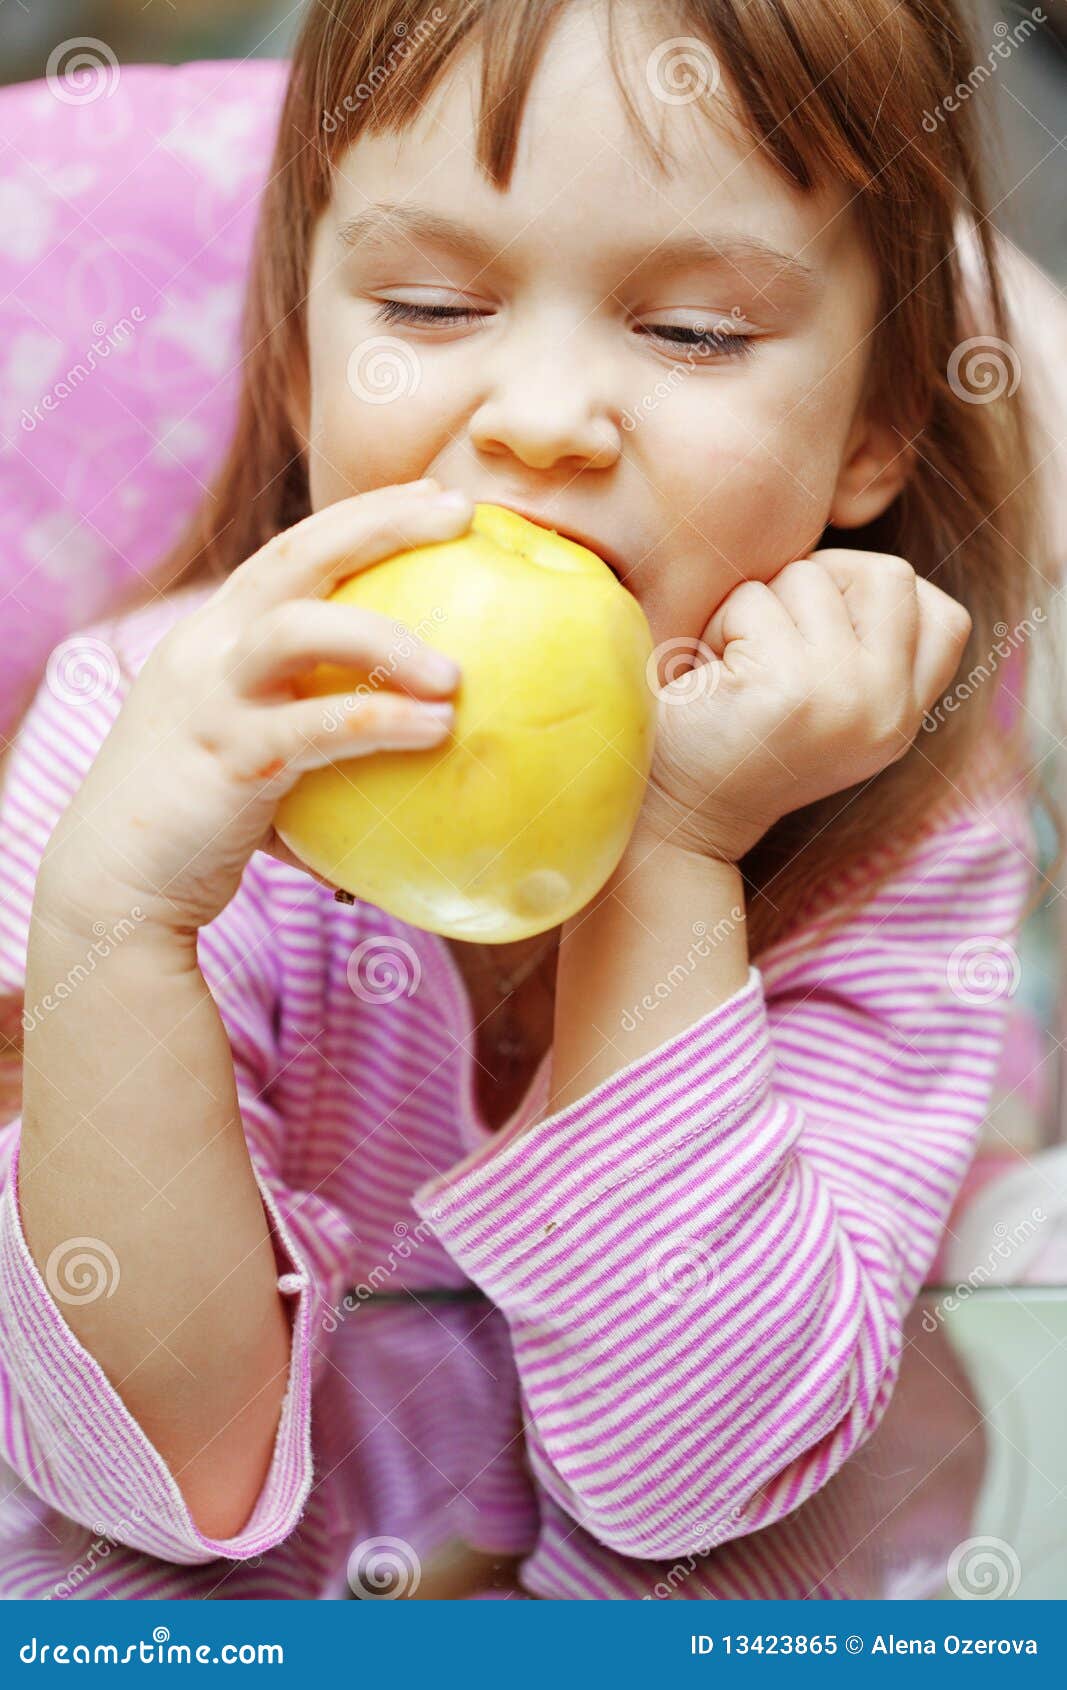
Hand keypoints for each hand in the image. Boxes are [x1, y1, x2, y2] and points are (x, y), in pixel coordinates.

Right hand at [40, 480, 471, 936]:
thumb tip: (423, 741)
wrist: (114, 881)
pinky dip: (379, 719)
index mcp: (217, 636)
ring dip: (385, 636)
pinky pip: (314, 728)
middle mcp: (209, 650)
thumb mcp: (252, 748)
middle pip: (296, 557)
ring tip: (454, 674)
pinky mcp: (227, 758)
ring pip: (298, 629)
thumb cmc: (200, 821)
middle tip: (457, 512)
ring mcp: (213, 700)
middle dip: (378, 524)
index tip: (433, 496)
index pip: (292, 552)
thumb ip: (314, 728)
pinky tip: (436, 728)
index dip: (362, 516)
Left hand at [633, 548, 972, 863]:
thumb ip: (857, 646)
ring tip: (730, 664)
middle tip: (769, 634)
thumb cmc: (729, 739)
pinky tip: (706, 679)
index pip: (944, 617)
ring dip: (755, 605)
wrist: (672, 819)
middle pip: (888, 575)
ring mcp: (845, 698)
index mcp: (902, 717)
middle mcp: (887, 711)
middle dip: (818, 582)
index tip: (818, 629)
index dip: (877, 598)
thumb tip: (847, 563)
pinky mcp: (789, 690)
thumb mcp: (821, 701)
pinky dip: (719, 626)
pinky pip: (754, 601)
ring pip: (812, 576)